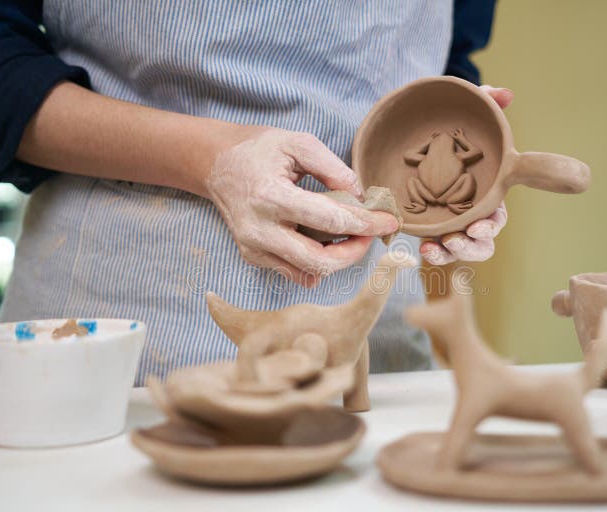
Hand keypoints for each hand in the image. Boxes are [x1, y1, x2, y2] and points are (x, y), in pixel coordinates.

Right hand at [207, 129, 399, 286]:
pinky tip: (325, 242)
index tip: (389, 221)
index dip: (366, 223)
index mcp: (271, 197)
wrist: (217, 164)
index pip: (331, 221)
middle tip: (370, 233)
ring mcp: (254, 248)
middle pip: (321, 261)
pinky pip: (294, 273)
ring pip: (309, 273)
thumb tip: (361, 197)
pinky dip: (317, 263)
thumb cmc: (260, 150)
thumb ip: (334, 168)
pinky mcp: (253, 257)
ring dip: (338, 258)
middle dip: (355, 250)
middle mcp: (260, 229)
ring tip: (351, 235)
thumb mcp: (298, 143)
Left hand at [420, 85, 512, 264]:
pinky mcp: (426, 229)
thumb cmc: (442, 130)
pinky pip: (434, 249)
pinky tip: (423, 248)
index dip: (491, 225)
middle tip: (455, 239)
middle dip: (472, 246)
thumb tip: (506, 95)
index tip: (478, 226)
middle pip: (481, 242)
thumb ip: (484, 101)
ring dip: (451, 253)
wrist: (401, 142)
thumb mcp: (462, 111)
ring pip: (458, 250)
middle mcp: (468, 213)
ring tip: (436, 246)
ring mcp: (447, 224)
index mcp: (484, 193)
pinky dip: (432, 253)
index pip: (496, 217)